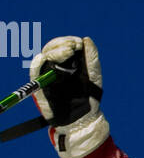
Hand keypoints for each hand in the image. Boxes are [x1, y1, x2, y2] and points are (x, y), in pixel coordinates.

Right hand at [30, 35, 108, 157]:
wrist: (83, 119)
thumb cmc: (89, 98)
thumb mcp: (94, 77)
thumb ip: (91, 59)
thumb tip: (86, 39)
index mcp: (68, 63)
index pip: (62, 46)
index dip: (68, 41)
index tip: (78, 43)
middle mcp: (56, 68)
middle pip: (51, 49)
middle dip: (61, 44)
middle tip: (73, 47)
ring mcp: (47, 76)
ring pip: (43, 57)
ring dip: (54, 51)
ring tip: (68, 51)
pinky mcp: (41, 86)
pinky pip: (35, 71)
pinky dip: (39, 63)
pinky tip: (46, 58)